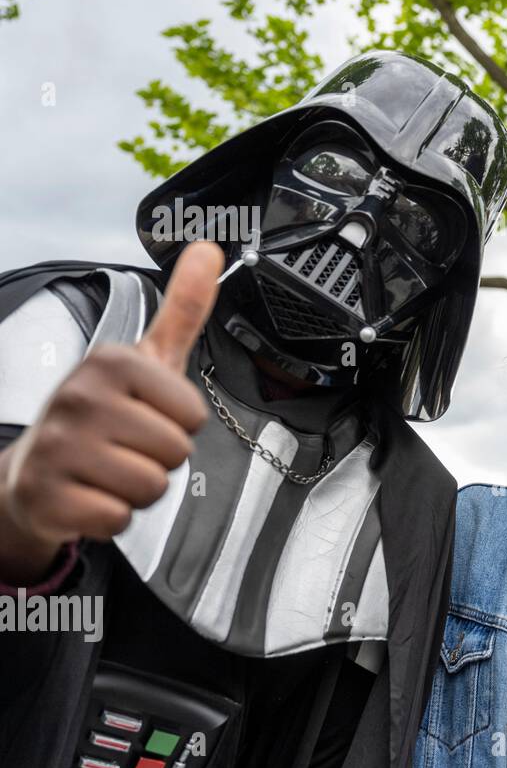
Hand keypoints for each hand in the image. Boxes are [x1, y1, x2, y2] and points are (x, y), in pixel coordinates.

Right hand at [0, 242, 223, 582]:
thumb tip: (209, 249)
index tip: (145, 415)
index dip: (177, 424)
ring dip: (138, 489)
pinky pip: (118, 518)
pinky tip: (90, 496)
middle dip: (158, 459)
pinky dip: (111, 517)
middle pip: (175, 452)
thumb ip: (183, 309)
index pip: (192, 415)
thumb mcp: (146, 360)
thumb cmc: (103, 414)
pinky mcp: (45, 495)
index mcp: (111, 362)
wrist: (37, 468)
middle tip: (125, 448)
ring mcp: (57, 446)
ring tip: (110, 470)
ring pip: (150, 487)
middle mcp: (79, 397)